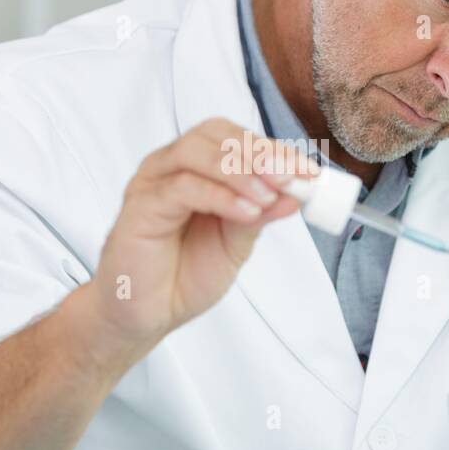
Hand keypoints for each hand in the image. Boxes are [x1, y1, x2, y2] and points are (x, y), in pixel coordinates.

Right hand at [86, 117, 315, 356]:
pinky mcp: (139, 206)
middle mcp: (171, 165)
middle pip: (215, 134)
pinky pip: (181, 187)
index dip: (274, 150)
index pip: (236, 138)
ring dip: (240, 171)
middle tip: (291, 178)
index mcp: (196, 167)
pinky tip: (246, 213)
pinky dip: (219, 196)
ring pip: (196, 152)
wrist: (148, 315)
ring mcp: (151, 182)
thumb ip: (261, 214)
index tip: (309, 172)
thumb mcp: (236, 242)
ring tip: (269, 198)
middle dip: (259, 154)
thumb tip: (298, 192)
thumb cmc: (185, 274)